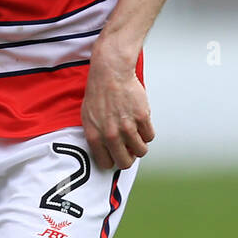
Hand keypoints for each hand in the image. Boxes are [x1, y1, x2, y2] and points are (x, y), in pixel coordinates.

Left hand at [81, 48, 153, 170]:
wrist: (110, 73)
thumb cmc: (98, 94)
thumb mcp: (88, 117)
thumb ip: (96, 136)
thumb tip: (105, 152)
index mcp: (95, 136)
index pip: (106, 163)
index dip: (113, 160)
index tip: (117, 155)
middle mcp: (110, 134)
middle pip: (125, 163)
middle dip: (129, 158)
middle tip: (130, 150)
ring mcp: (127, 126)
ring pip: (141, 151)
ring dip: (140, 146)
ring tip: (136, 136)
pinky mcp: (141, 117)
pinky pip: (149, 136)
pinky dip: (147, 132)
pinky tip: (141, 123)